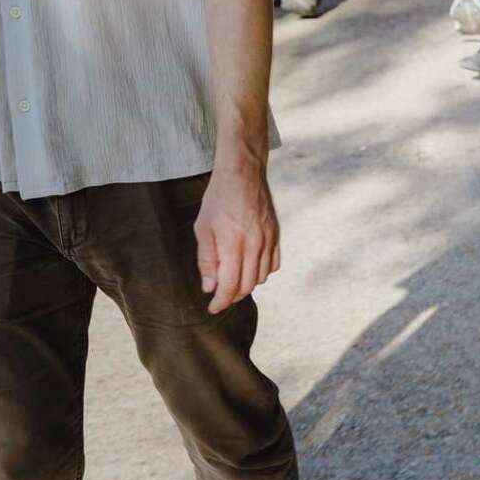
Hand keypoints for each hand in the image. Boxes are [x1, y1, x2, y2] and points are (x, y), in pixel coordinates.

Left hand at [194, 163, 280, 313]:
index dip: (221, 301)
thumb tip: (210, 287)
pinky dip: (261, 272)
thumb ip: (207, 260)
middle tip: (220, 296)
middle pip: (247, 286)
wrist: (242, 172)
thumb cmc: (218, 198)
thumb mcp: (203, 228)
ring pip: (261, 278)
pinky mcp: (276, 234)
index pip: (230, 286)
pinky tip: (249, 266)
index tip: (213, 307)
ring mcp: (268, 239)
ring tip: (233, 280)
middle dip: (232, 296)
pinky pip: (273, 264)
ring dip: (246, 285)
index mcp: (234, 244)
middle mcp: (255, 245)